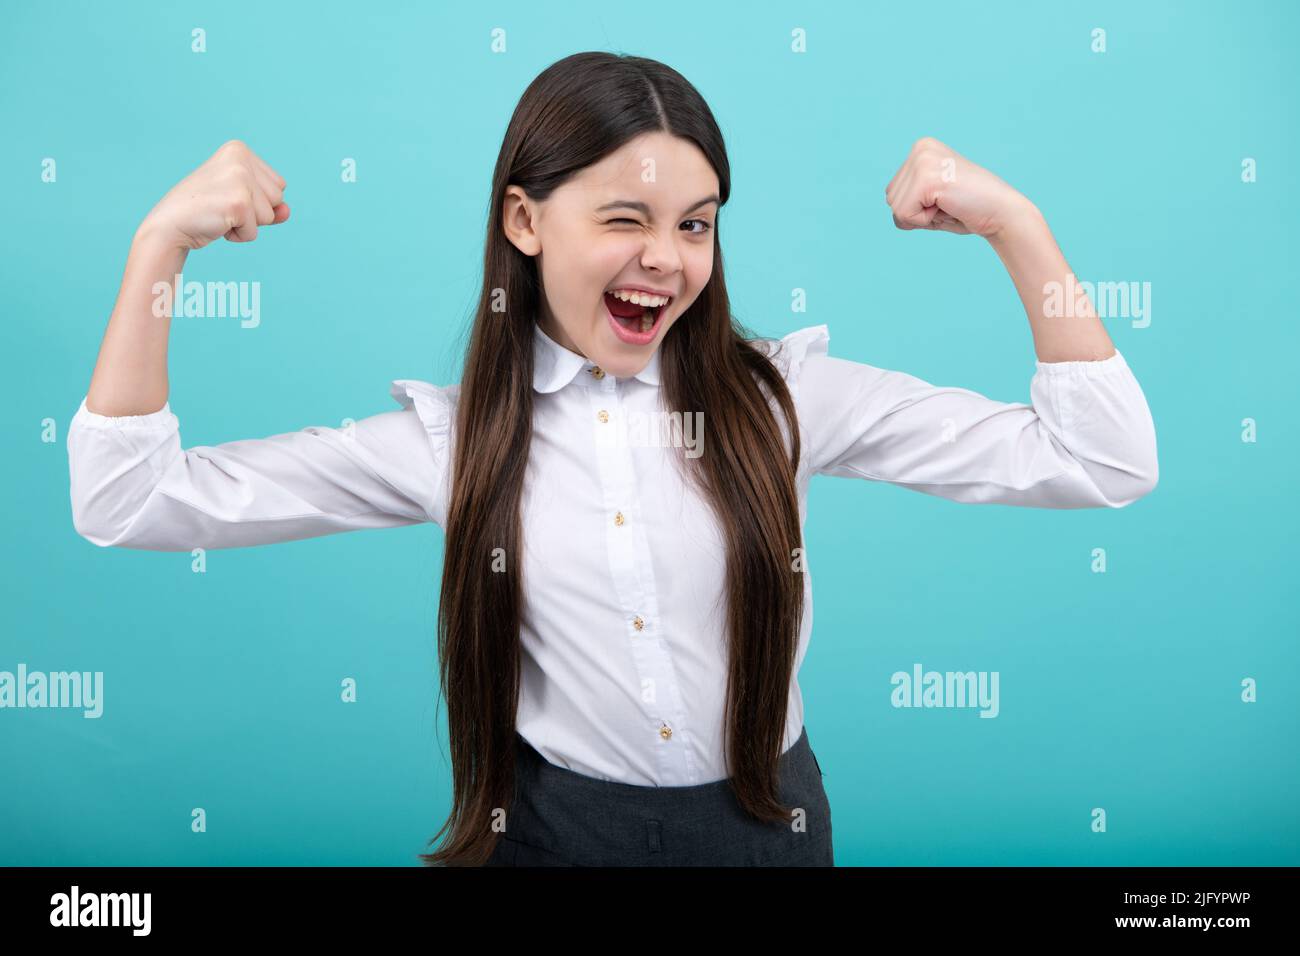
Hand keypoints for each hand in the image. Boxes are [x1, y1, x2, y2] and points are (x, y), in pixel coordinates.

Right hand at [136, 140, 288, 250]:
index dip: (257, 200)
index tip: (226, 195)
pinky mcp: (239, 202)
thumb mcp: (240, 200)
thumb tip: (287, 211)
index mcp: (238, 149)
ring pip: (269, 216)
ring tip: (219, 213)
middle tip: (222, 206)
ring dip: (246, 224)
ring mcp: (240, 178)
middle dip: (255, 213)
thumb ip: (269, 204)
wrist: (169, 224)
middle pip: (278, 199)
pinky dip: (238, 236)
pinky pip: (254, 232)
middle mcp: (240, 158)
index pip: (278, 185)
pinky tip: (217, 223)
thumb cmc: (204, 210)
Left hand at [884, 137, 1038, 240]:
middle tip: (948, 204)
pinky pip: (904, 215)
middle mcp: (920, 148)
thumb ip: (909, 195)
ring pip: (895, 209)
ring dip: (921, 218)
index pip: (892, 192)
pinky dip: (925, 221)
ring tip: (949, 204)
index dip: (916, 208)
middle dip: (916, 213)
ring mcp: (923, 160)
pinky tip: (948, 207)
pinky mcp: (927, 178)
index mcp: (921, 148)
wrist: (1002, 212)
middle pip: (890, 200)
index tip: (944, 200)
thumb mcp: (932, 197)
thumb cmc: (969, 209)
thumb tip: (889, 200)